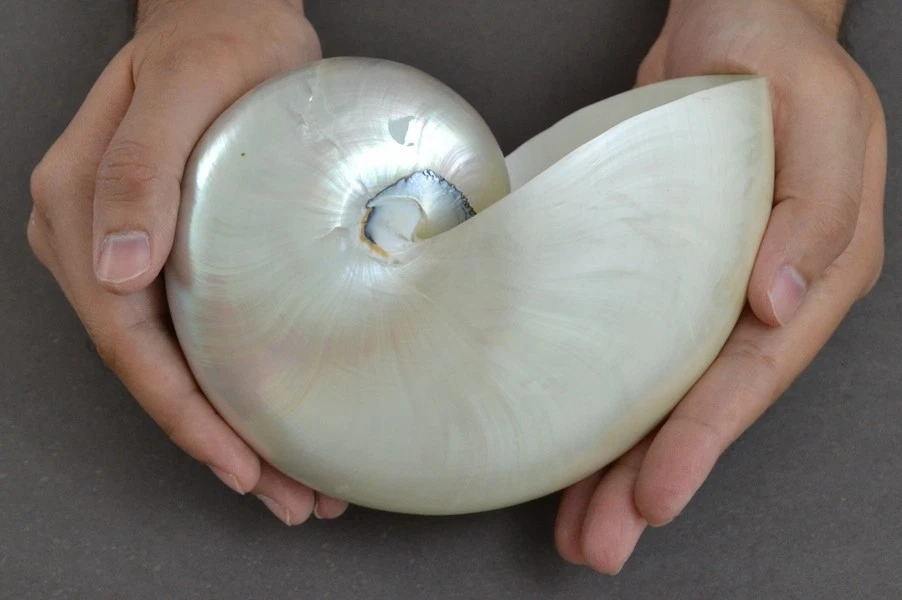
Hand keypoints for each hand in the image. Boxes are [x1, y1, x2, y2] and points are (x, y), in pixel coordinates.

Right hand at [27, 0, 348, 523]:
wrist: (231, 20)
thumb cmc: (215, 45)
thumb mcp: (178, 92)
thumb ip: (135, 173)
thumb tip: (116, 272)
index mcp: (80, 216)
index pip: (130, 344)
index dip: (185, 415)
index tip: (240, 464)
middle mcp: (99, 246)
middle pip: (157, 371)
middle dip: (221, 444)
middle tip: (289, 495)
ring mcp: (135, 254)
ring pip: (181, 365)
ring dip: (236, 430)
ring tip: (296, 481)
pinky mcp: (177, 254)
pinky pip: (200, 336)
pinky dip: (240, 386)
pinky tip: (280, 418)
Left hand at [554, 0, 885, 572]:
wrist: (732, 29)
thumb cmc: (777, 63)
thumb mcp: (818, 120)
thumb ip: (813, 215)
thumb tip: (778, 299)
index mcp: (813, 272)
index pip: (752, 374)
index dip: (702, 440)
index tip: (653, 496)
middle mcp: (760, 295)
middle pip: (701, 406)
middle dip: (649, 480)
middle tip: (600, 543)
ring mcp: (709, 291)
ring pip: (661, 394)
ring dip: (619, 462)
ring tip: (580, 525)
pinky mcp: (661, 277)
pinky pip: (632, 351)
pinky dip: (603, 402)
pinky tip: (575, 443)